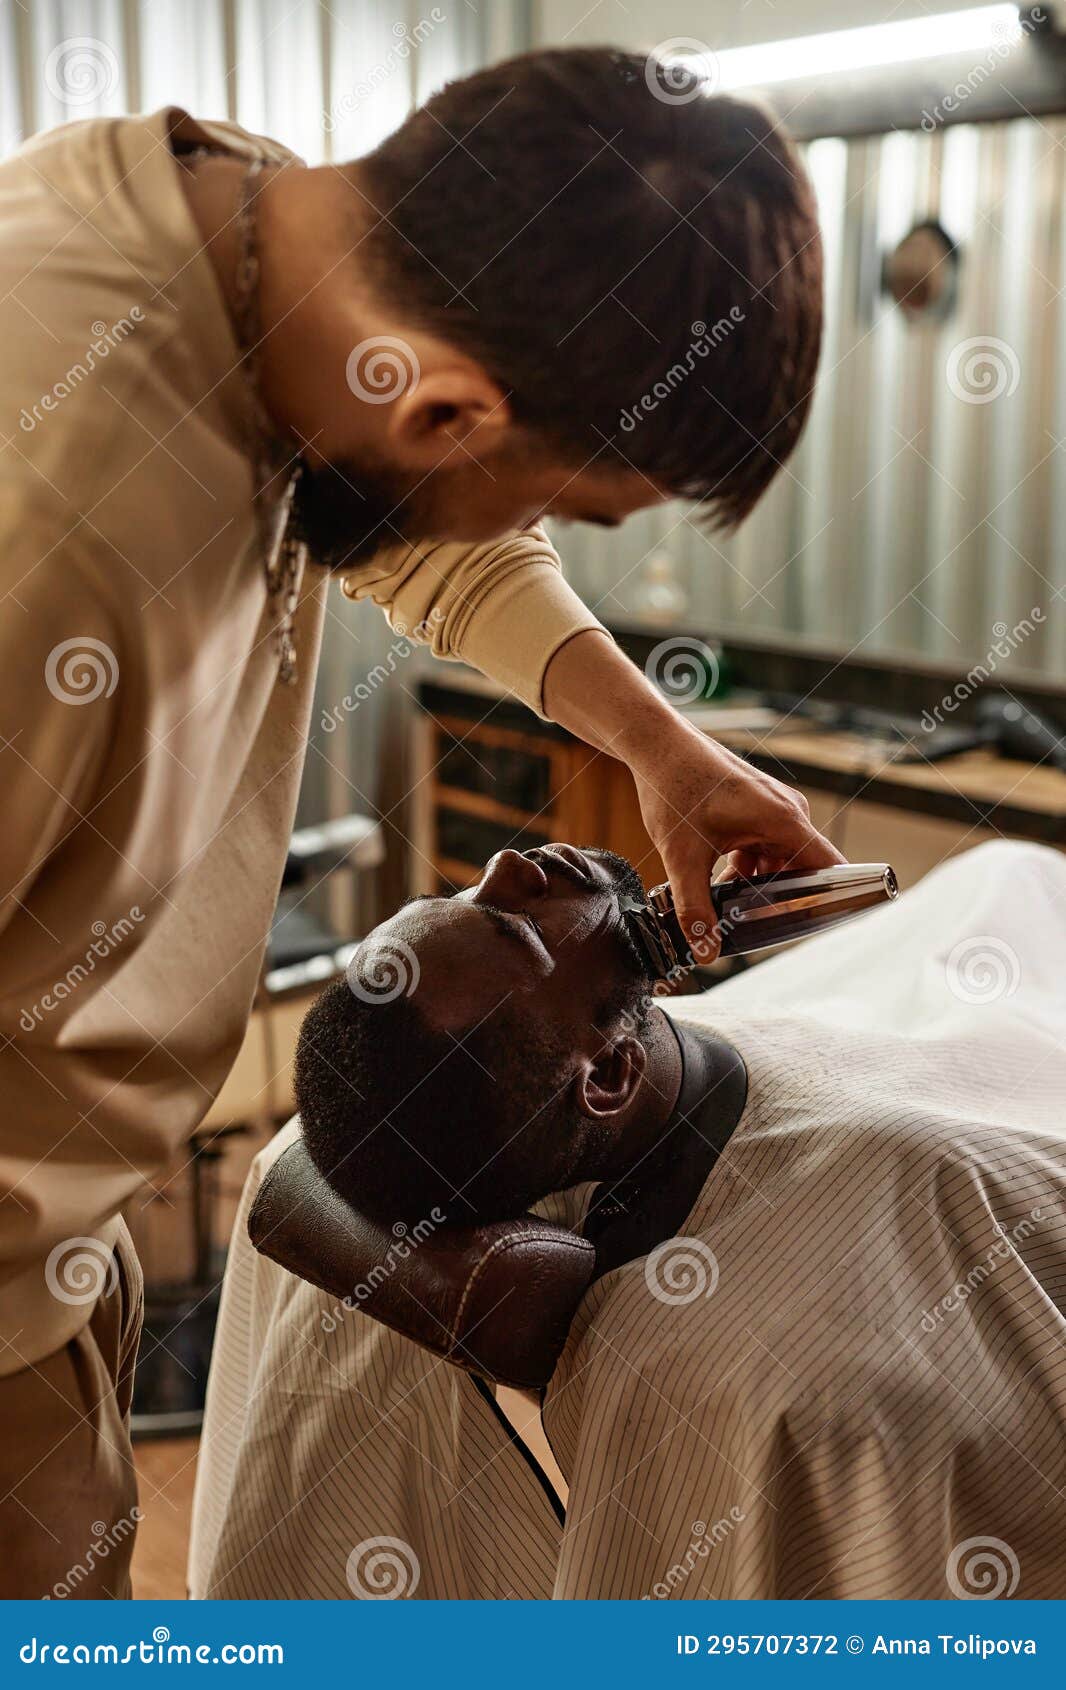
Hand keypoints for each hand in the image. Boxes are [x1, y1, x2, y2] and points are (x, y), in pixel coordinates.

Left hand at [541, 630, 843, 955]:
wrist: (655, 745)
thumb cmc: (674, 788)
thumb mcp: (682, 858)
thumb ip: (695, 907)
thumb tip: (706, 953)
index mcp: (784, 821)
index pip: (832, 869)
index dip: (834, 902)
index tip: (822, 930)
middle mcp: (788, 812)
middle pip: (803, 871)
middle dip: (782, 901)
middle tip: (756, 931)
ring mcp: (773, 808)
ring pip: (779, 861)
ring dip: (760, 886)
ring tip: (731, 910)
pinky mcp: (756, 808)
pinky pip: (765, 847)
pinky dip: (748, 868)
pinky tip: (720, 884)